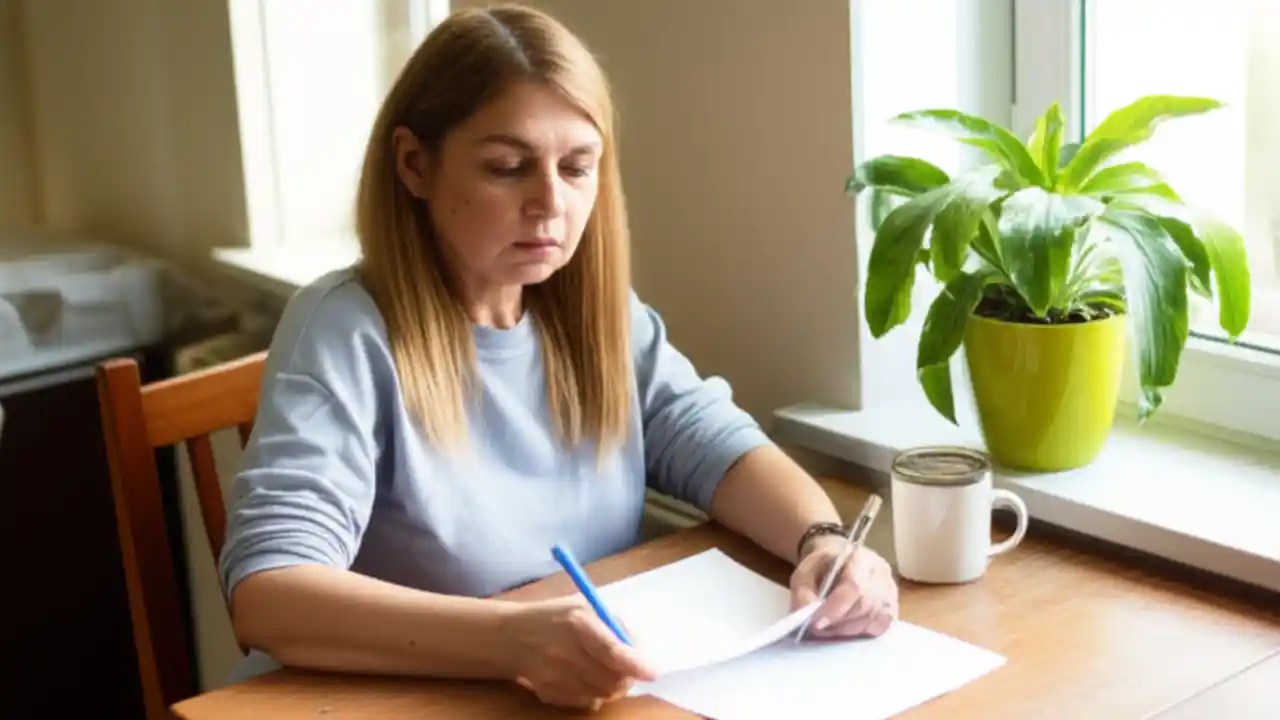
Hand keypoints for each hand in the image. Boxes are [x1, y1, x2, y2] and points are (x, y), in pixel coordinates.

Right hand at [504, 596, 657, 709]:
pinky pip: (587, 701)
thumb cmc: (554, 616)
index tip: (653, 671)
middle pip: (611, 678)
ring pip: (603, 693)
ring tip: (604, 669)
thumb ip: (613, 623)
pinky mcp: (550, 693)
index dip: (635, 663)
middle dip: (627, 676)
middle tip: (627, 667)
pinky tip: (585, 676)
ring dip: (612, 685)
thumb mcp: (584, 606)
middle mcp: (565, 652)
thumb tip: (640, 646)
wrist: (511, 637)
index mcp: (576, 622)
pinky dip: (595, 692)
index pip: (612, 651)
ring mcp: (556, 676)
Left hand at [790, 537, 897, 638]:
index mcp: (859, 558)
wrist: (837, 562)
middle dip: (840, 623)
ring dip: (850, 630)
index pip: (854, 586)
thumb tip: (810, 620)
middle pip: (866, 605)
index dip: (836, 608)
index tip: (817, 623)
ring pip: (876, 619)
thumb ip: (803, 595)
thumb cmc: (821, 569)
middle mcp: (881, 574)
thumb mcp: (803, 575)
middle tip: (820, 628)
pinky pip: (883, 627)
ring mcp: (890, 591)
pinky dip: (863, 633)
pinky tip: (848, 628)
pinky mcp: (892, 608)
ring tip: (831, 628)